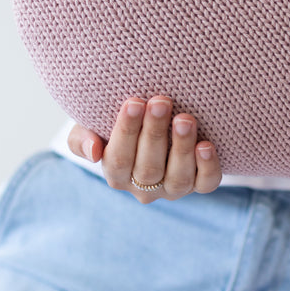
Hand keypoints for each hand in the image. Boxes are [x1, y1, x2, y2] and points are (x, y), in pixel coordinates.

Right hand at [67, 97, 221, 203]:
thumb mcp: (90, 128)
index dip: (126, 132)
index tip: (134, 102)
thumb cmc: (120, 123)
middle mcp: (144, 187)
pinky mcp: (200, 184)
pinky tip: (206, 145)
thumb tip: (93, 152)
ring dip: (182, 148)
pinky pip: (206, 183)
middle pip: (148, 168)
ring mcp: (173, 188)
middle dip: (154, 133)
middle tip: (161, 102)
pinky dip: (208, 166)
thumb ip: (81, 139)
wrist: (153, 122)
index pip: (118, 159)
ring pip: (178, 178)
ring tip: (185, 119)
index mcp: (117, 174)